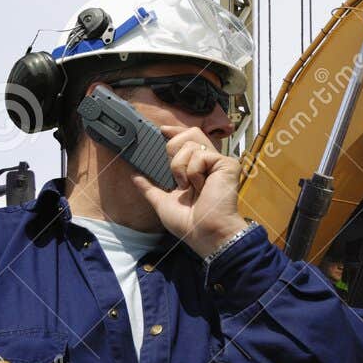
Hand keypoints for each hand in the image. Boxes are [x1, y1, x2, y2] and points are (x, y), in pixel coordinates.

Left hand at [129, 124, 247, 257]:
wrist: (203, 232)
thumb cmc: (188, 222)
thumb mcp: (163, 202)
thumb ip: (150, 188)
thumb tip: (135, 176)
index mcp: (195, 169)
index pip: (188, 140)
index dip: (175, 131)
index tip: (161, 130)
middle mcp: (209, 163)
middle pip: (191, 133)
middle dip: (174, 149)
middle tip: (175, 174)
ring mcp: (219, 162)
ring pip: (191, 145)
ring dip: (180, 168)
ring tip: (188, 187)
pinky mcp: (227, 164)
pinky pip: (201, 156)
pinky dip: (193, 172)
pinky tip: (200, 186)